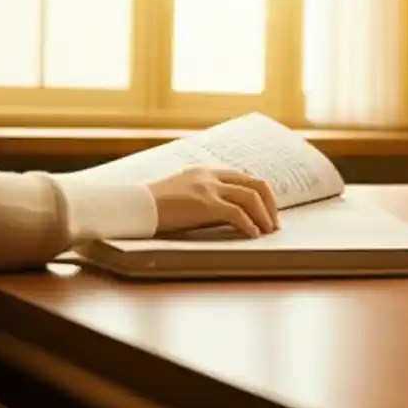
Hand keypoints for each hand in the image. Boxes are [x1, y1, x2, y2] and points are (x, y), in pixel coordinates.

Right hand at [146, 168, 279, 237]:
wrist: (133, 206)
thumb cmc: (152, 206)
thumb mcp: (181, 194)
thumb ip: (203, 197)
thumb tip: (225, 215)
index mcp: (205, 172)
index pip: (243, 177)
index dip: (260, 194)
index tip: (266, 210)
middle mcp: (210, 176)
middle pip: (255, 183)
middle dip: (270, 204)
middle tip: (274, 223)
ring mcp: (208, 188)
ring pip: (251, 196)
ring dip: (264, 215)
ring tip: (268, 231)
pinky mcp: (204, 204)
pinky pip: (237, 213)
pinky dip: (249, 225)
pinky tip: (253, 235)